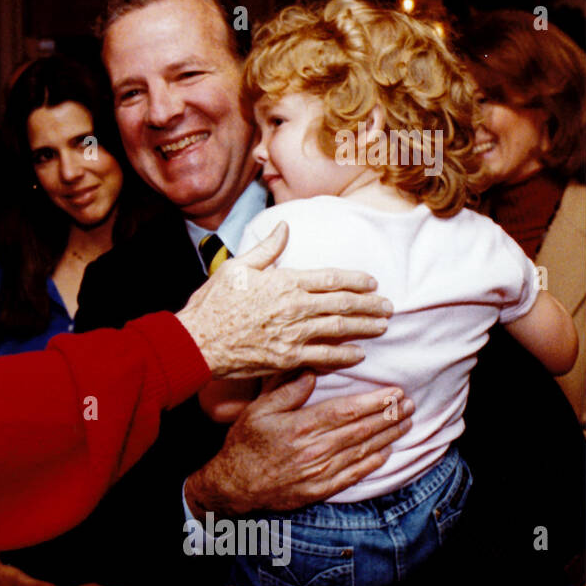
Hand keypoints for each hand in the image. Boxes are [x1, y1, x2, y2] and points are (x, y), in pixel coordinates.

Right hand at [175, 221, 392, 378]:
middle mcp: (294, 308)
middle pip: (343, 304)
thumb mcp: (237, 267)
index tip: (372, 282)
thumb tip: (284, 228)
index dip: (356, 280)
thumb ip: (266, 248)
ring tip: (381, 326)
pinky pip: (324, 356)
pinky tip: (358, 354)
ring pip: (339, 329)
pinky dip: (344, 355)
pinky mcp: (287, 358)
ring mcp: (293, 335)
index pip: (331, 278)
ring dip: (364, 327)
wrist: (197, 341)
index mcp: (285, 282)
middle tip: (388, 306)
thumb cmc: (213, 304)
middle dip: (369, 305)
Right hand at [185, 371, 414, 517]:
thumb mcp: (257, 411)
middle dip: (388, 416)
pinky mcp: (320, 490)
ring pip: (362, 451)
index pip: (346, 411)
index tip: (394, 392)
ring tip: (405, 423)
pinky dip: (373, 463)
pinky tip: (386, 452)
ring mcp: (320, 472)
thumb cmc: (244, 445)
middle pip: (361, 430)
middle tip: (409, 404)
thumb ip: (287, 392)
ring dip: (387, 436)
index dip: (374, 402)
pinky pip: (353, 476)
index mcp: (301, 427)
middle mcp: (315, 450)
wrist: (234, 485)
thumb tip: (312, 374)